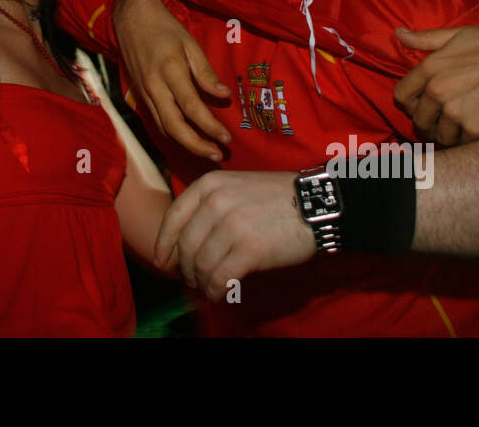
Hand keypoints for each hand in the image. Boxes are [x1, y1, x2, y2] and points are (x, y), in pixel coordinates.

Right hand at [115, 0, 231, 161]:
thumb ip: (205, 72)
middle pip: (175, 126)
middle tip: (217, 155)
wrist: (132, 18)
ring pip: (164, 127)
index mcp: (170, 71)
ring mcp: (144, 93)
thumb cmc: (165, 28)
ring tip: (207, 151)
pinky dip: (172, 134)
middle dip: (197, 145)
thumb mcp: (190, 44)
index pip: (192, 107)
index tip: (226, 138)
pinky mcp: (140, 95)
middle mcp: (154, 86)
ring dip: (186, 144)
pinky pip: (156, 120)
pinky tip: (187, 139)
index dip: (210, 126)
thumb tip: (224, 96)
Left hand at [154, 170, 313, 300]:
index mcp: (210, 185)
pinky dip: (216, 290)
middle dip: (186, 268)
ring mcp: (232, 226)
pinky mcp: (249, 249)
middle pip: (186, 245)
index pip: (174, 216)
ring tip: (208, 287)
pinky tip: (220, 293)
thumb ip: (211, 206)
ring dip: (202, 282)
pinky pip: (220, 278)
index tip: (162, 259)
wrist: (315, 203)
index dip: (164, 242)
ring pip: (201, 265)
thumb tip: (186, 241)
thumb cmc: (278, 197)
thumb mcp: (237, 186)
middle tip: (192, 279)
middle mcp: (216, 203)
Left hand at [393, 24, 478, 144]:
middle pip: (419, 119)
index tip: (421, 105)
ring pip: (438, 135)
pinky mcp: (475, 129)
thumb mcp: (458, 35)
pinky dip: (466, 140)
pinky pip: (461, 143)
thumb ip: (425, 39)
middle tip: (443, 119)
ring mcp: (455, 112)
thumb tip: (398, 33)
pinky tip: (476, 130)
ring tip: (460, 126)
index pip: (402, 96)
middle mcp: (438, 91)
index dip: (409, 103)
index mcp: (430, 68)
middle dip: (428, 121)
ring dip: (447, 133)